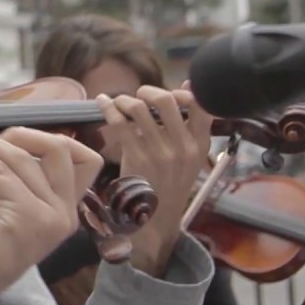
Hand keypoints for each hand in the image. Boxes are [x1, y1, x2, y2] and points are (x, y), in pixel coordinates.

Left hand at [0, 127, 102, 304]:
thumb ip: (13, 170)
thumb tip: (3, 134)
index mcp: (63, 210)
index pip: (86, 159)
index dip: (53, 138)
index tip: (14, 137)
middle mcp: (64, 215)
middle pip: (61, 149)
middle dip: (20, 134)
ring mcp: (49, 219)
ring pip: (23, 157)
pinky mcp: (25, 219)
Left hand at [98, 82, 210, 276]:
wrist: (157, 220)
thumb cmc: (171, 184)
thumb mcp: (189, 156)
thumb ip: (190, 124)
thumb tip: (188, 85)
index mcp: (199, 145)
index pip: (201, 106)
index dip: (184, 91)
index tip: (172, 91)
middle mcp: (182, 147)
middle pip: (165, 100)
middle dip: (148, 91)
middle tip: (139, 95)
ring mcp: (159, 152)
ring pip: (139, 109)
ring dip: (126, 100)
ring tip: (120, 103)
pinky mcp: (136, 158)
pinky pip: (119, 123)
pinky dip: (108, 108)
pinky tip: (102, 102)